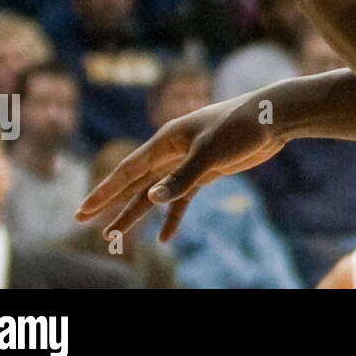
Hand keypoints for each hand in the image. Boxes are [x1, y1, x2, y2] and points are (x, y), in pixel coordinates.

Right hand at [74, 91, 287, 242]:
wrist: (273, 118)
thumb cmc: (241, 127)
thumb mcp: (211, 152)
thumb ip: (182, 177)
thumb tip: (152, 200)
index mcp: (167, 141)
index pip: (127, 171)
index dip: (104, 192)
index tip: (82, 210)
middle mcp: (172, 151)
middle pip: (135, 183)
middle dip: (110, 203)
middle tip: (83, 221)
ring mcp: (188, 162)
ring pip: (155, 193)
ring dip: (135, 214)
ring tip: (113, 237)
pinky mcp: (206, 171)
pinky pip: (182, 198)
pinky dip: (173, 216)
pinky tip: (164, 237)